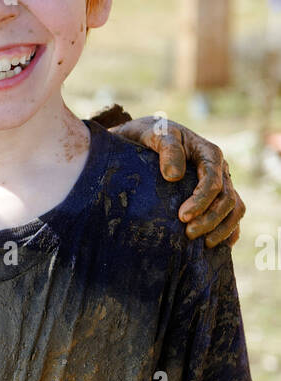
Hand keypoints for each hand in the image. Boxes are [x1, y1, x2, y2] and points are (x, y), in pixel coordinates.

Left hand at [110, 116, 243, 247]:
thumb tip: (174, 175)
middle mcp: (219, 169)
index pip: (213, 181)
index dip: (201, 201)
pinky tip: (216, 246)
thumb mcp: (155, 134)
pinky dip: (228, 231)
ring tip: (203, 244)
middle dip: (210, 219)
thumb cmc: (150, 136)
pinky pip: (231, 216)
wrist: (146, 140)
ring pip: (234, 209)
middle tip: (188, 234)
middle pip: (226, 198)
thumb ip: (166, 148)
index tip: (182, 216)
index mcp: (208, 153)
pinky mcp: (215, 197)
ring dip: (222, 229)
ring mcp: (220, 184)